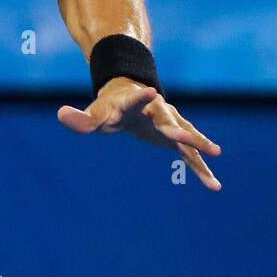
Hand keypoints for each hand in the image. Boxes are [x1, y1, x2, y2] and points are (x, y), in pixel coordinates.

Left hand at [57, 79, 221, 190]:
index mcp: (135, 102)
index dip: (141, 97)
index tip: (150, 91)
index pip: (136, 100)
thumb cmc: (110, 108)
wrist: (132, 99)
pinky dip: (201, 168)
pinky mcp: (178, 138)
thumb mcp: (94, 114)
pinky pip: (191, 154)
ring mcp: (171, 123)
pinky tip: (213, 185)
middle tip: (184, 136)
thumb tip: (60, 114)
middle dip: (177, 127)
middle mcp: (158, 111)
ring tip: (215, 156)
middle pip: (168, 119)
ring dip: (199, 147)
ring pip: (187, 137)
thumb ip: (81, 119)